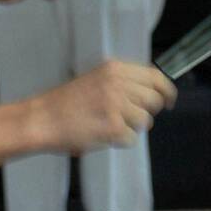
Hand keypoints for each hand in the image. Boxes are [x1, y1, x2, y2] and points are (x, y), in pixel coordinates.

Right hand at [31, 60, 177, 153]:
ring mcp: (117, 105)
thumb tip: (150, 92)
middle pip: (154, 100)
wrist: (42, 118)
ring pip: (145, 121)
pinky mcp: (113, 126)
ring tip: (112, 126)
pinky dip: (120, 142)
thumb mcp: (96, 79)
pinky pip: (131, 138)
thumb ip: (121, 82)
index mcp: (115, 68)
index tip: (169, 101)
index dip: (166, 90)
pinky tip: (104, 136)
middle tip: (135, 118)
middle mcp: (119, 83)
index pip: (155, 76)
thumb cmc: (65, 102)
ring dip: (132, 128)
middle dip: (149, 112)